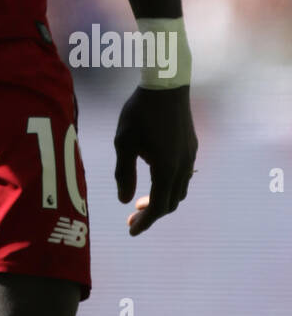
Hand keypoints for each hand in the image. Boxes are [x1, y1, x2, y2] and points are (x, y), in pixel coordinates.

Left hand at [114, 85, 197, 235]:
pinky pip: (184, 175)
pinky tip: (156, 177)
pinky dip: (169, 185)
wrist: (167, 85)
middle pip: (171, 202)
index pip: (159, 206)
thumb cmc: (139, 112)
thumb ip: (124, 172)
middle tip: (132, 217)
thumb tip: (124, 200)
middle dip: (152, 214)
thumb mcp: (124, 141)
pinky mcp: (191, 146)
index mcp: (166, 169)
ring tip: (142, 200)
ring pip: (179, 189)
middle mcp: (183, 166)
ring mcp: (190, 156)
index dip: (145, 222)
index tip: (131, 230)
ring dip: (162, 199)